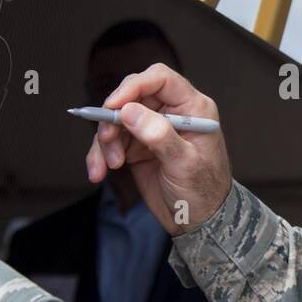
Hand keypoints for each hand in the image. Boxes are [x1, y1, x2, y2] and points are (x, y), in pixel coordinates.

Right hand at [84, 63, 231, 234]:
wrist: (200, 222)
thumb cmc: (203, 191)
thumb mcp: (184, 164)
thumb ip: (159, 135)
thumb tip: (129, 110)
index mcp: (192, 108)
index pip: (160, 79)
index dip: (134, 86)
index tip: (113, 106)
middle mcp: (171, 113)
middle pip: (132, 96)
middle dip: (114, 118)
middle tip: (107, 140)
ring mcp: (153, 129)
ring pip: (117, 120)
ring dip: (105, 142)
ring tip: (109, 166)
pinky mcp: (137, 146)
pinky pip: (111, 141)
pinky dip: (101, 155)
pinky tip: (99, 172)